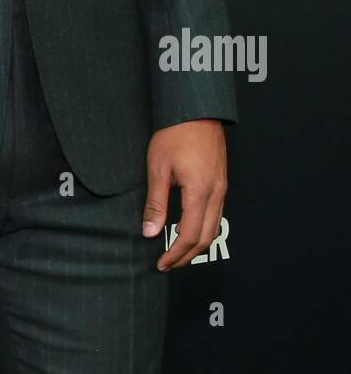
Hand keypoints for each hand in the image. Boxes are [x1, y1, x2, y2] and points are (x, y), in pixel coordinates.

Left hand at [141, 120, 227, 270]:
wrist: (196, 109)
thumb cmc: (174, 134)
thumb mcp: (157, 168)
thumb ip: (156, 203)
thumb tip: (150, 232)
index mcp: (200, 193)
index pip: (189, 236)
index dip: (175, 254)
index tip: (161, 264)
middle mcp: (216, 194)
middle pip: (206, 237)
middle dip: (187, 255)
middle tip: (168, 263)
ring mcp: (222, 188)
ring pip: (214, 228)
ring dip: (196, 244)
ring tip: (176, 250)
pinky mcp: (221, 181)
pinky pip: (215, 214)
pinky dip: (202, 228)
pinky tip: (186, 227)